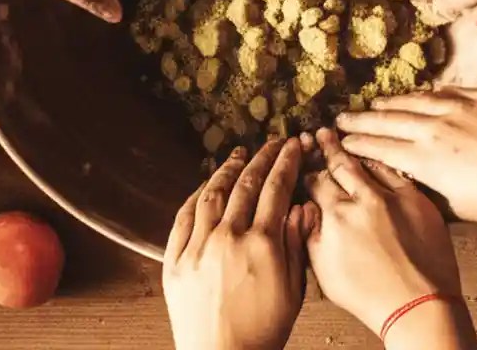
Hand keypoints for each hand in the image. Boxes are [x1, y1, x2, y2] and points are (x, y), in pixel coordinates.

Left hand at [164, 139, 307, 349]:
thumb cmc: (263, 333)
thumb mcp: (293, 291)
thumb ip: (296, 244)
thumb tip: (301, 208)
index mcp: (262, 245)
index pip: (276, 189)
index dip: (286, 163)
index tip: (292, 146)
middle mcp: (228, 238)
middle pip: (246, 184)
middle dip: (261, 159)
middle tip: (271, 144)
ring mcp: (197, 248)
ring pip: (211, 194)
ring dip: (227, 171)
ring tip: (238, 156)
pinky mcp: (175, 261)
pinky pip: (184, 217)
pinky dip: (196, 196)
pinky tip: (206, 187)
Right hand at [302, 129, 468, 341]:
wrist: (419, 305)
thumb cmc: (369, 296)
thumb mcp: (324, 271)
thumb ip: (311, 235)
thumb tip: (303, 210)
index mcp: (337, 214)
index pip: (317, 182)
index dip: (308, 170)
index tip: (304, 163)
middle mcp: (365, 198)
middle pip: (342, 164)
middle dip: (329, 146)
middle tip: (321, 133)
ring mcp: (395, 196)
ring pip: (371, 162)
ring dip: (358, 147)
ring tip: (350, 135)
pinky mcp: (419, 199)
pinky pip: (399, 171)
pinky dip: (387, 161)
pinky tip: (382, 156)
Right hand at [337, 88, 476, 224]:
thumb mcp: (458, 207)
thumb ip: (428, 192)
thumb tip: (409, 184)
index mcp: (424, 159)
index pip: (380, 147)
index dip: (356, 144)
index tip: (340, 141)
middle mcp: (433, 129)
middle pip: (388, 120)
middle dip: (360, 120)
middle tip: (340, 118)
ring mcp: (457, 108)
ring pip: (414, 101)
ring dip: (390, 103)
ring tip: (374, 103)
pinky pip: (445, 91)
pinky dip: (426, 93)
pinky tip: (419, 93)